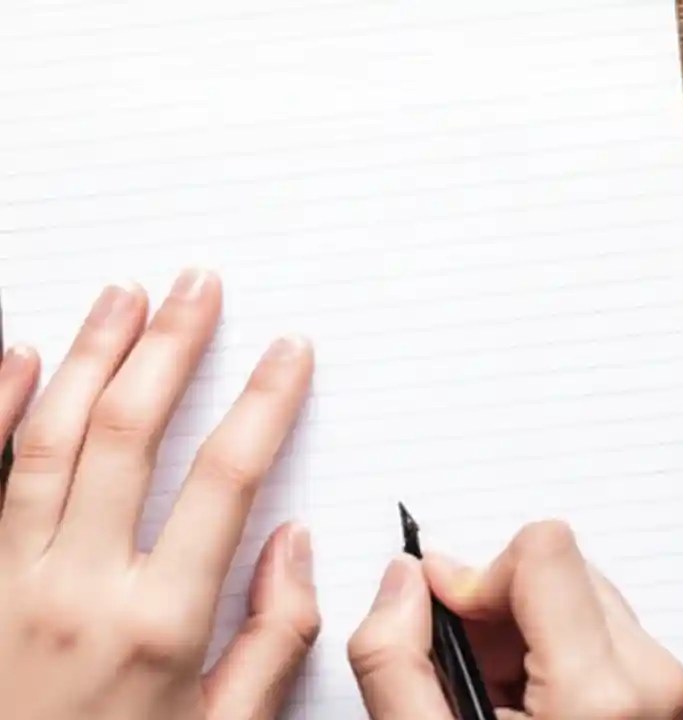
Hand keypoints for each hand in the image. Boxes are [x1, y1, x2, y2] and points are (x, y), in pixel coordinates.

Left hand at [0, 270, 318, 719]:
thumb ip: (273, 640)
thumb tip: (295, 547)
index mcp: (157, 624)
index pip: (225, 479)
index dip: (265, 403)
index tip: (287, 355)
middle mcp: (77, 588)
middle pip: (130, 433)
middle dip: (173, 346)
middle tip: (199, 287)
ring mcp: (8, 581)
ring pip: (48, 438)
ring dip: (91, 355)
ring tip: (124, 297)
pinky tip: (21, 357)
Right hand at [349, 520, 682, 719]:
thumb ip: (396, 661)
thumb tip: (402, 582)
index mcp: (599, 696)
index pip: (545, 548)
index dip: (478, 574)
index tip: (444, 613)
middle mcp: (651, 682)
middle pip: (563, 568)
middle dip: (499, 610)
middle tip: (464, 673)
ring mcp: (666, 691)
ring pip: (581, 595)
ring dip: (524, 635)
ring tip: (494, 705)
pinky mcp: (665, 697)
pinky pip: (602, 632)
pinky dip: (552, 655)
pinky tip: (524, 712)